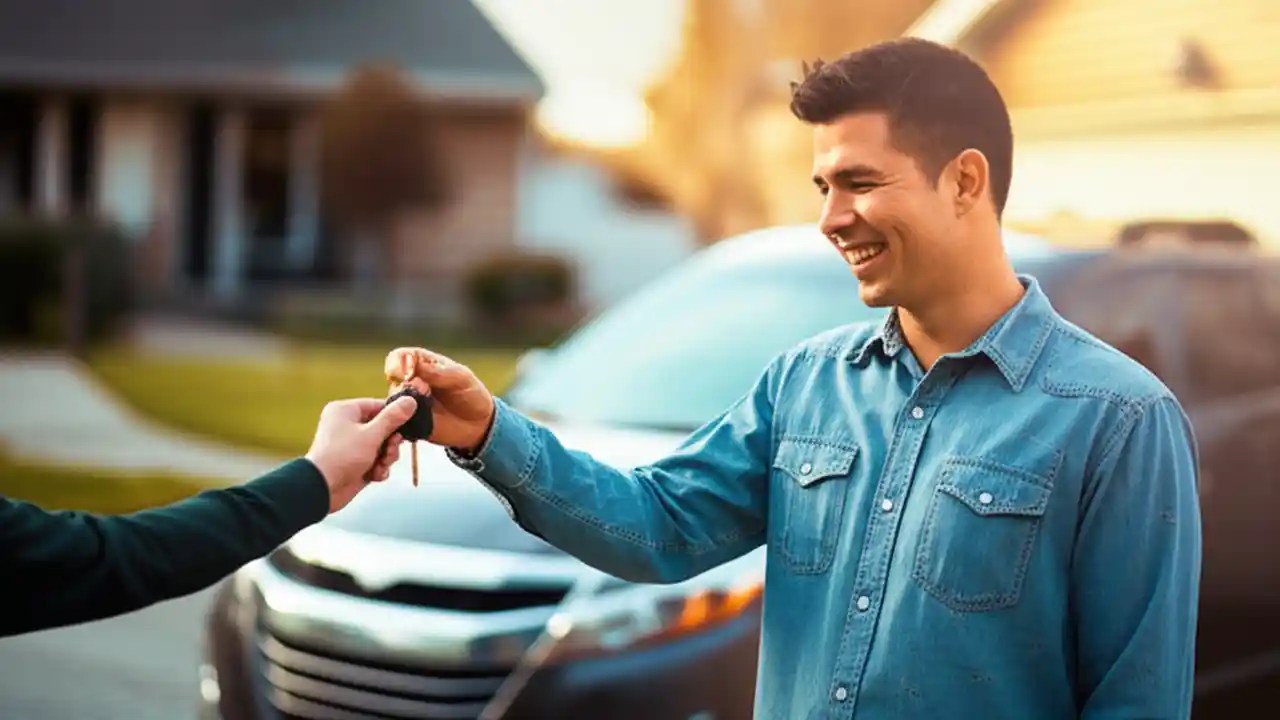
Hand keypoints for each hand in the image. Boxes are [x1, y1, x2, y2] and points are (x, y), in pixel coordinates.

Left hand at [305, 396, 417, 512]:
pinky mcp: (355, 463)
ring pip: (381, 446)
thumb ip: (393, 418)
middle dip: (391, 442)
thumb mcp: (372, 434)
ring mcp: (351, 446)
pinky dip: (378, 468)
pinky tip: (375, 475)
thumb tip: (410, 401)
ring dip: (386, 457)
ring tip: (381, 464)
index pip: (378, 405)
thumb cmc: (343, 456)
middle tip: (390, 449)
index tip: (409, 424)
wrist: (321, 489)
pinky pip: (375, 460)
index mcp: (345, 411)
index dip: (394, 416)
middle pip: (382, 427)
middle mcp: (347, 426)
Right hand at [385, 347, 495, 452]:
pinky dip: (401, 422)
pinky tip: (418, 423)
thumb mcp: (461, 378)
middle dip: (405, 385)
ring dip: (404, 405)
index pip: (399, 357)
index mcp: (421, 363)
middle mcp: (409, 381)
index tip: (409, 374)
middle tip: (424, 391)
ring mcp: (407, 403)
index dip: (399, 364)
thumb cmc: (471, 394)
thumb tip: (412, 366)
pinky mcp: (408, 423)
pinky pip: (395, 422)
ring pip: (392, 402)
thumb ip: (438, 371)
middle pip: (391, 380)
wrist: (478, 424)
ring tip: (424, 408)